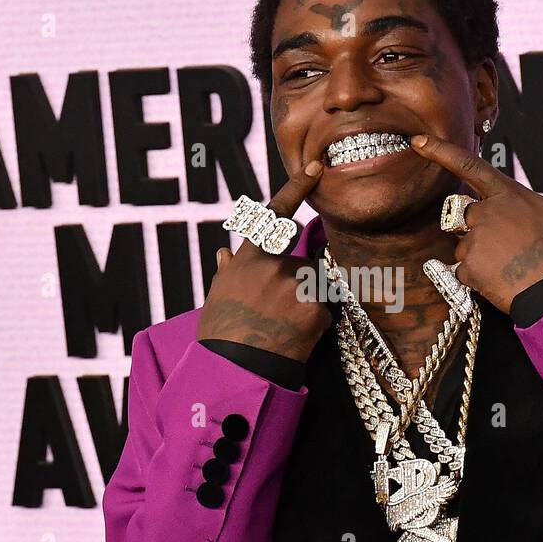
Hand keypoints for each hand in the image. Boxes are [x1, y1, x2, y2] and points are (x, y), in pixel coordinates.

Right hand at [198, 161, 333, 362]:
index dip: (296, 189)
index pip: (274, 215)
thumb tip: (224, 254)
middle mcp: (274, 265)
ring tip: (284, 328)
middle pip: (302, 265)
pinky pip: (325, 310)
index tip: (315, 168)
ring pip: (316, 287)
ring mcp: (296, 286)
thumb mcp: (217, 298)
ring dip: (307, 303)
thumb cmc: (222, 336)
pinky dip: (316, 324)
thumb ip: (228, 273)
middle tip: (277, 315)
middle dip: (297, 285)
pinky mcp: (316, 309)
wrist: (236, 373)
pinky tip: (296, 338)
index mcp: (248, 259)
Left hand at [408, 134, 542, 314]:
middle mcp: (486, 213)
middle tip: (510, 247)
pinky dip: (478, 277)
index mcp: (509, 194)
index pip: (468, 165)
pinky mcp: (468, 268)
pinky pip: (463, 270)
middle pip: (464, 214)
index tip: (417, 142)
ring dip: (480, 254)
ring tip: (511, 266)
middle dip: (479, 227)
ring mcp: (474, 241)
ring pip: (464, 244)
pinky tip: (503, 281)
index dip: (440, 150)